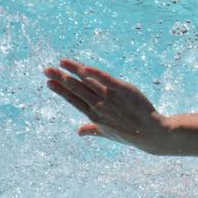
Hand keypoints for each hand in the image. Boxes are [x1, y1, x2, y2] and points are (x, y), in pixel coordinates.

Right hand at [44, 59, 169, 153]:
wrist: (152, 135)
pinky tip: (85, 68)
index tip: (48, 82)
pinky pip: (107, 80)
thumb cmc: (130, 134)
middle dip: (61, 78)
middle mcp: (99, 106)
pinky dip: (96, 74)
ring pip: (88, 82)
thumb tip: (79, 132)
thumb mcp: (108, 133)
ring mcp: (111, 98)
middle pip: (76, 89)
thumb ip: (92, 129)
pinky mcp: (124, 90)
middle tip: (46, 69)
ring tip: (62, 63)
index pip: (73, 100)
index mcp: (94, 115)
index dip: (60, 90)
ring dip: (74, 72)